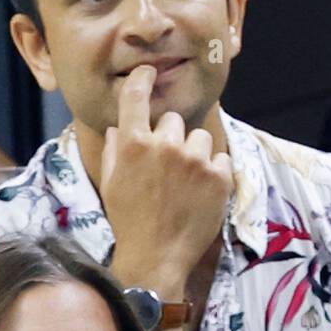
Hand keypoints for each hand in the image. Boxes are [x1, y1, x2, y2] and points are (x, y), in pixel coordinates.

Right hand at [102, 65, 232, 299]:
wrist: (156, 257)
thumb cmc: (129, 221)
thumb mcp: (110, 182)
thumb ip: (116, 149)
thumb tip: (122, 128)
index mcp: (133, 143)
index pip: (137, 95)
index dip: (143, 80)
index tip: (149, 73)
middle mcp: (165, 145)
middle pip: (173, 121)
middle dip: (170, 138)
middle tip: (167, 168)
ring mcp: (195, 161)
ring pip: (199, 138)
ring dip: (194, 153)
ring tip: (186, 182)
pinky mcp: (219, 177)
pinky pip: (220, 159)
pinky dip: (213, 172)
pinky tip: (201, 193)